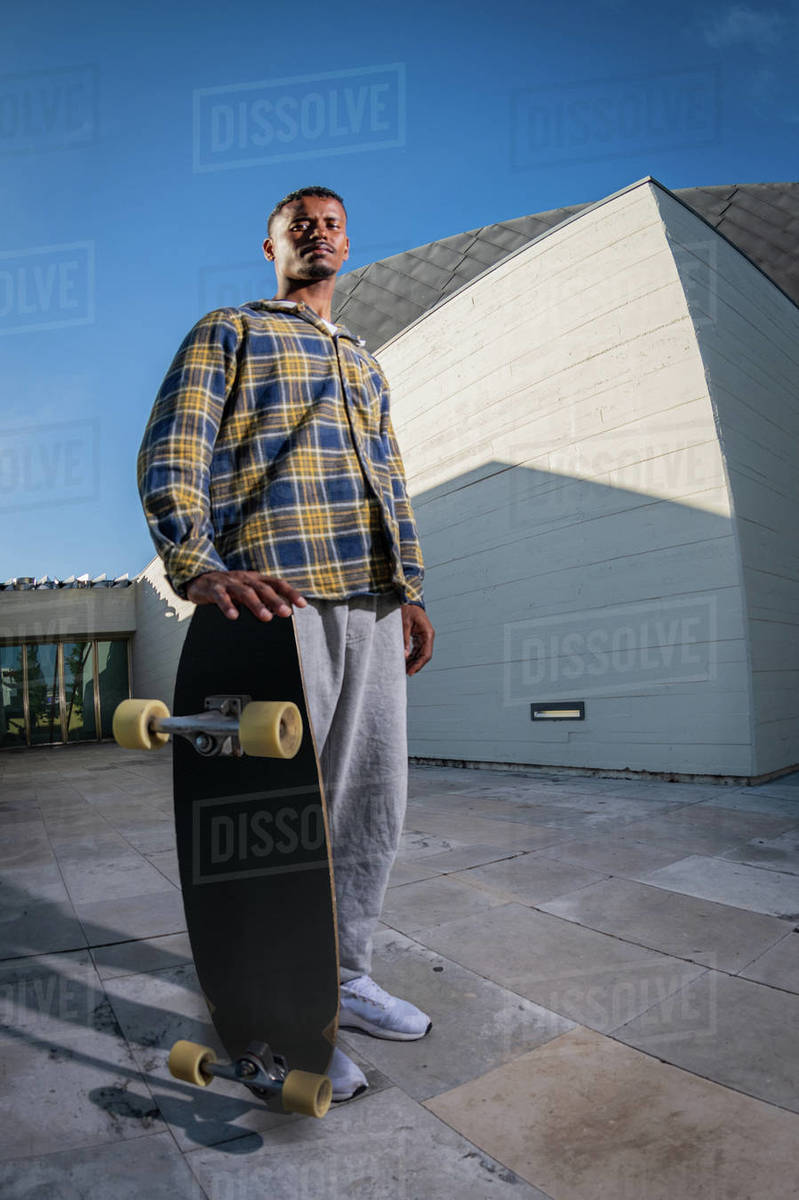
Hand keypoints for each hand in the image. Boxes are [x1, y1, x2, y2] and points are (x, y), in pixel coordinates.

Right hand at [186, 570, 307, 621]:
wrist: (199, 579)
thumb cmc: (228, 589)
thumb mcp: (247, 592)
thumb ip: (262, 601)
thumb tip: (280, 615)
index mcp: (256, 579)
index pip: (277, 583)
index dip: (290, 592)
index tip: (303, 605)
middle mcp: (245, 578)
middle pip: (263, 589)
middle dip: (276, 601)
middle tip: (287, 613)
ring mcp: (229, 582)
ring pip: (245, 592)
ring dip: (257, 605)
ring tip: (266, 617)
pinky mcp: (213, 588)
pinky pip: (221, 596)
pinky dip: (227, 605)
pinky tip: (233, 616)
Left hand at [401, 604, 433, 675]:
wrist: (408, 601)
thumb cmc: (407, 610)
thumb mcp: (404, 624)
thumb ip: (405, 640)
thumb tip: (405, 655)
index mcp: (427, 634)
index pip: (426, 654)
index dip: (419, 665)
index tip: (411, 672)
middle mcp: (428, 637)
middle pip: (424, 656)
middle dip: (416, 665)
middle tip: (406, 673)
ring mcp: (424, 637)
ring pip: (420, 654)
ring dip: (413, 662)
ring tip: (404, 669)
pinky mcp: (419, 637)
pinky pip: (417, 650)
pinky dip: (412, 656)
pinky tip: (405, 661)